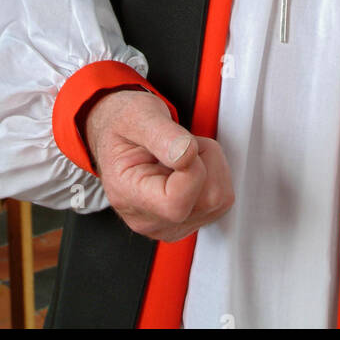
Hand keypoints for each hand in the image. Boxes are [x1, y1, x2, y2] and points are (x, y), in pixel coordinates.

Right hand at [84, 89, 234, 241]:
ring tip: (185, 153)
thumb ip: (162, 135)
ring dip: (212, 166)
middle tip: (183, 143)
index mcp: (128, 196)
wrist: (117, 133)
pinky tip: (191, 166)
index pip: (177, 202)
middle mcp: (148, 220)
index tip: (184, 144)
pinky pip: (221, 200)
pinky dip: (215, 176)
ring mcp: (169, 224)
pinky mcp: (187, 220)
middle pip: (207, 200)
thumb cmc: (123, 126)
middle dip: (206, 160)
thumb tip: (186, 154)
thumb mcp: (137, 116)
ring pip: (219, 200)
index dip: (193, 168)